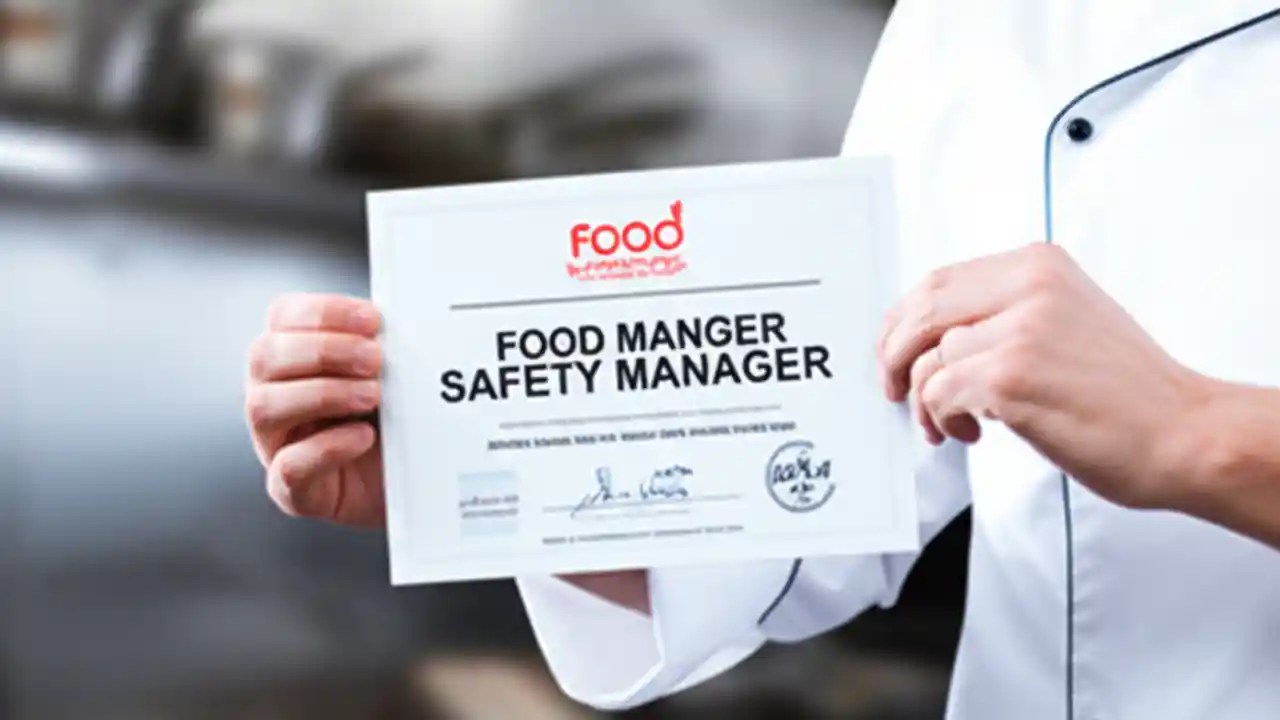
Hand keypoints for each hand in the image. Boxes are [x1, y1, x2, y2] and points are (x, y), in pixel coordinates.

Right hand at [245, 294, 385, 526]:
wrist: (415, 484)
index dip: (323, 312)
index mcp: (291, 358)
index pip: (283, 317)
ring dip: (324, 394)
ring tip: (373, 396)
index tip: (372, 319)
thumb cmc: (395, 422)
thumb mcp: (391, 375)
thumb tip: (390, 321)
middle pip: (264, 357)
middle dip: (323, 351)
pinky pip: (288, 468)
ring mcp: (275, 444)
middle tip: (375, 359)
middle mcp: (271, 396)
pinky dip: (327, 447)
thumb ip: (380, 346)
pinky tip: (363, 436)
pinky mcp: (293, 490)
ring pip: (264, 408)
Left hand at [878, 244, 1209, 509]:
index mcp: (1038, 266)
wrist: (1185, 432)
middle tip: (895, 389)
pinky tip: (972, 431)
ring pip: (927, 360)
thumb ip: (1003, 313)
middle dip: (894, 355)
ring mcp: (1018, 330)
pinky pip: (938, 394)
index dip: (902, 320)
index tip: (893, 350)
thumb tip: (934, 335)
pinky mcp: (1009, 377)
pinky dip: (941, 419)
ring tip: (951, 423)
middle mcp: (1027, 287)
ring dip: (925, 400)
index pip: (937, 281)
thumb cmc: (1125, 391)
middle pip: (919, 312)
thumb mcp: (1065, 320)